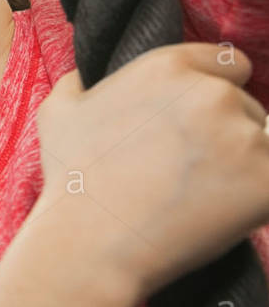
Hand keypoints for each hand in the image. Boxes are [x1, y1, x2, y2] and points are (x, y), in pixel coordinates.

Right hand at [34, 42, 268, 300]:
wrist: (91, 243)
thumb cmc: (73, 179)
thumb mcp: (59, 112)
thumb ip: (82, 81)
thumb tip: (89, 76)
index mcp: (167, 67)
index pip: (228, 63)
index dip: (215, 89)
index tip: (201, 120)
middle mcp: (211, 93)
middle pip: (246, 105)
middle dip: (225, 132)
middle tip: (189, 168)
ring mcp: (243, 137)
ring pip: (264, 143)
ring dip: (243, 164)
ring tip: (202, 194)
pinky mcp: (267, 181)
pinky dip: (256, 197)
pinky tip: (222, 211)